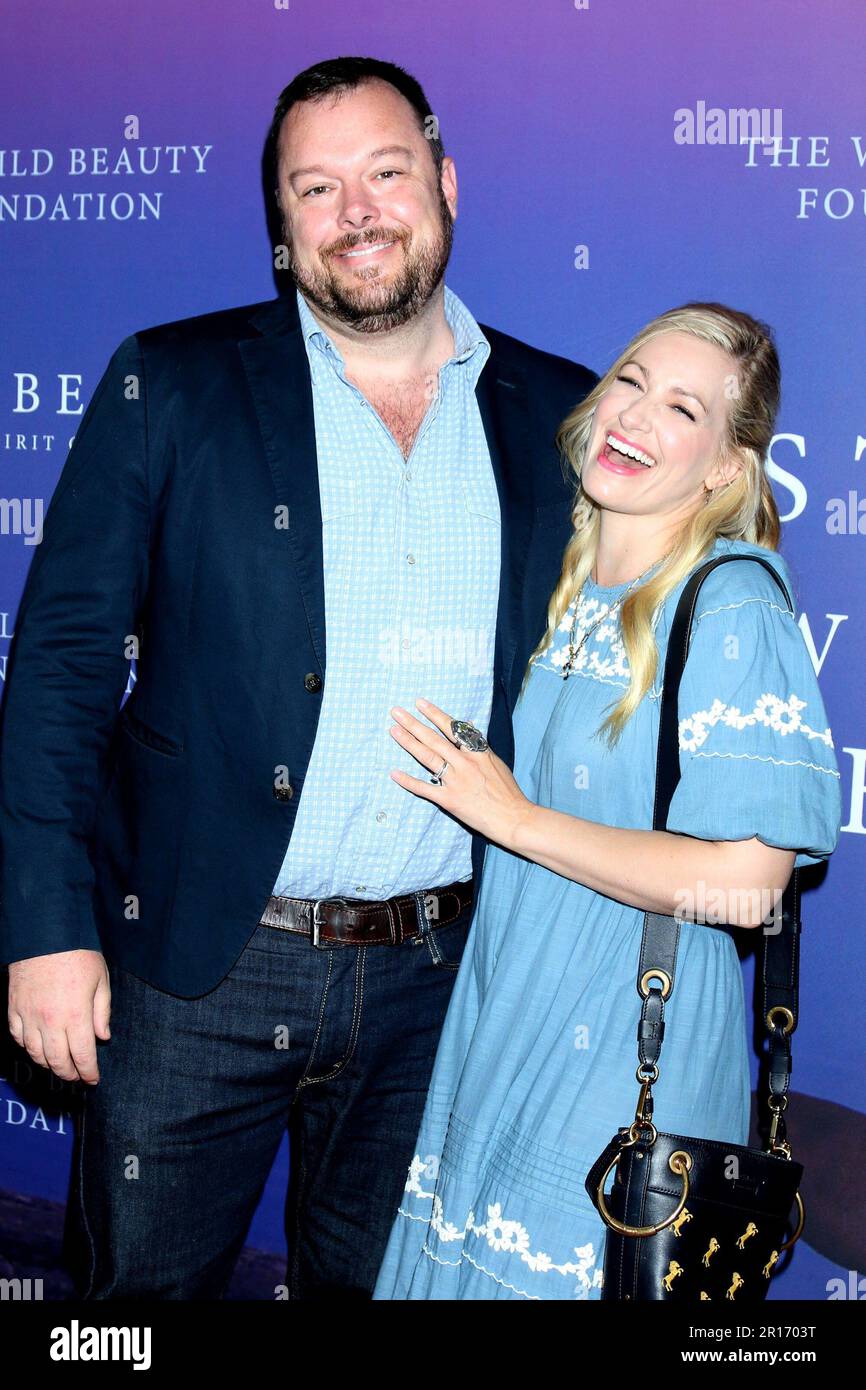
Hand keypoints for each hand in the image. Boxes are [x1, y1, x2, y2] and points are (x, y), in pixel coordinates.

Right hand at [7, 949, 111, 1084]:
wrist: (45, 934)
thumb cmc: (78, 954)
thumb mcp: (101, 980)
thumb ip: (102, 1012)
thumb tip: (103, 1036)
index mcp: (76, 1016)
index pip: (83, 1056)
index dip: (88, 1072)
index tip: (93, 1079)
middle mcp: (51, 1021)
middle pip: (58, 1061)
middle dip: (69, 1073)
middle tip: (77, 1076)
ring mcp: (29, 1016)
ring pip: (36, 1053)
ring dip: (48, 1064)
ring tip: (59, 1065)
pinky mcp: (14, 1008)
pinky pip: (18, 1037)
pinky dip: (27, 1047)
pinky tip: (37, 1048)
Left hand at [388, 697, 532, 847]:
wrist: (513, 817)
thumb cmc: (507, 792)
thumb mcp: (496, 762)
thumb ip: (479, 745)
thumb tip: (468, 725)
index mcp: (477, 752)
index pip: (452, 728)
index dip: (435, 714)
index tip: (419, 703)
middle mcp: (464, 763)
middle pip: (434, 739)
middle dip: (413, 724)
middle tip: (396, 712)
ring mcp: (456, 780)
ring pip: (427, 757)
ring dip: (408, 743)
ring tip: (393, 730)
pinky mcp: (449, 799)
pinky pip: (424, 788)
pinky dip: (408, 781)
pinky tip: (394, 773)